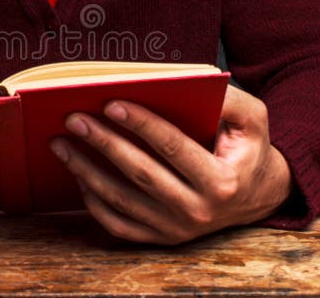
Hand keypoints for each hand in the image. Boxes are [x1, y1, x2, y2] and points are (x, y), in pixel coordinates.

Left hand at [49, 86, 291, 243]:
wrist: (259, 197)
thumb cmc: (249, 149)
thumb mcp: (254, 120)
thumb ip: (229, 100)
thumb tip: (189, 82)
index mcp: (222, 181)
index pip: (173, 148)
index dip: (141, 124)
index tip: (110, 103)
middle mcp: (198, 211)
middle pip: (140, 173)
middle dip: (103, 143)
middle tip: (73, 119)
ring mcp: (177, 229)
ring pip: (122, 200)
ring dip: (86, 170)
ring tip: (60, 143)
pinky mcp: (162, 238)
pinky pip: (119, 225)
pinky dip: (94, 202)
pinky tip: (77, 175)